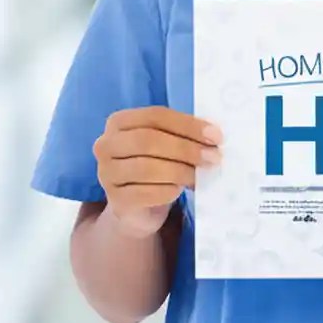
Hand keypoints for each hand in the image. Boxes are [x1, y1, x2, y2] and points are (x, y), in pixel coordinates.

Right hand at [93, 107, 222, 238]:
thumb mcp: (166, 144)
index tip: (216, 136)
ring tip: (199, 176)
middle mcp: (106, 144)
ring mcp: (107, 173)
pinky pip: (145, 193)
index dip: (187, 125)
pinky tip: (179, 190)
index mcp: (119, 122)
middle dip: (186, 148)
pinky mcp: (115, 200)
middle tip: (213, 157)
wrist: (138, 207)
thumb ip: (183, 135)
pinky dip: (168, 191)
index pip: (155, 116)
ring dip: (180, 171)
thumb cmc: (156, 166)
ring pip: (146, 167)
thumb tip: (213, 137)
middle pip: (148, 140)